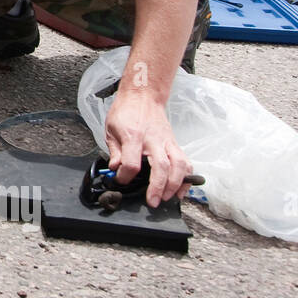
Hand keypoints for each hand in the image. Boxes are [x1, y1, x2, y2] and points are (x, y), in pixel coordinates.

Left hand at [104, 89, 191, 206]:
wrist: (143, 96)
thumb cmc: (126, 112)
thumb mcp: (111, 129)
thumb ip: (114, 151)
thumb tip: (114, 170)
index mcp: (133, 136)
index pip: (131, 163)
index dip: (125, 176)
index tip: (120, 180)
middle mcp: (154, 140)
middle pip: (161, 166)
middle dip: (157, 186)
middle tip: (152, 201)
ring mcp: (167, 142)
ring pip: (179, 165)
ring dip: (175, 184)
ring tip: (167, 197)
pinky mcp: (175, 144)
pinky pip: (186, 162)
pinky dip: (187, 177)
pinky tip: (181, 190)